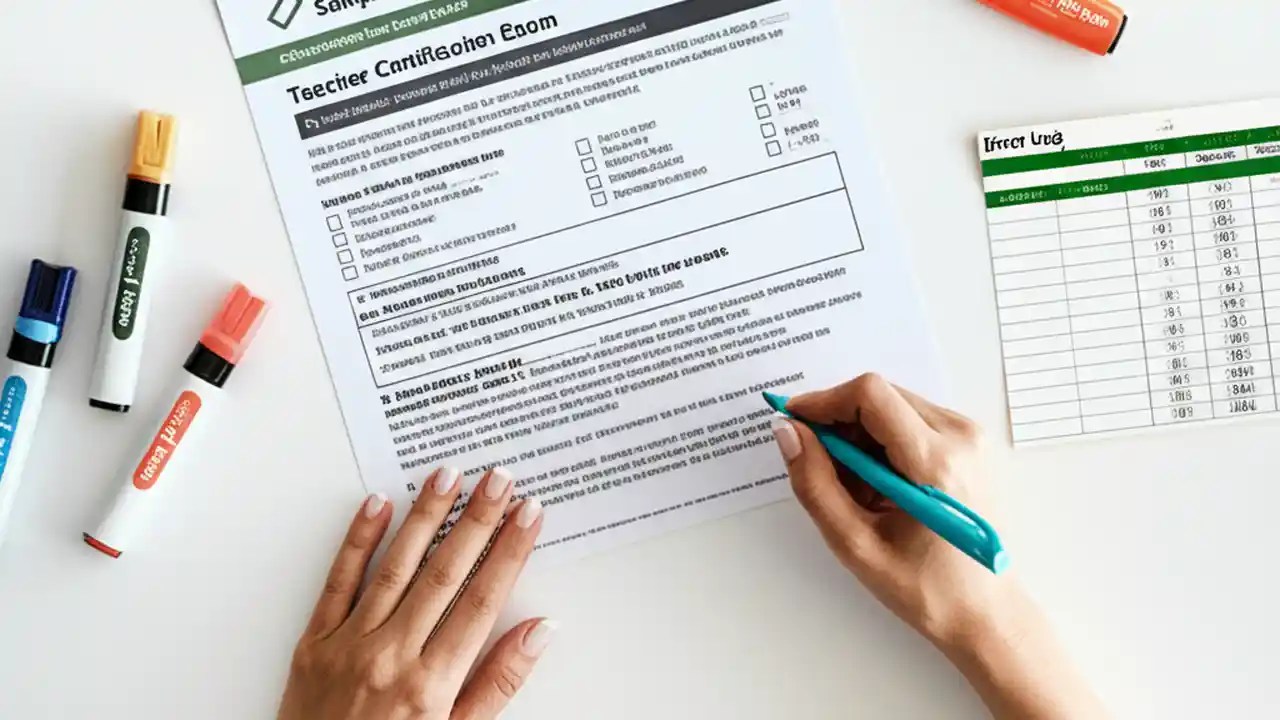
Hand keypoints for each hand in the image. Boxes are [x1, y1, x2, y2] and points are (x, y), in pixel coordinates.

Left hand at [279, 467, 554, 719]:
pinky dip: (358, 540)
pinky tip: (377, 505)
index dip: (510, 552)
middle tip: (499, 479)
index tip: (529, 515)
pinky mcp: (314, 643)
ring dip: (425, 515)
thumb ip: (498, 682)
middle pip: (445, 573)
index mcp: (432, 685)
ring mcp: (349, 646)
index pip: (482, 600)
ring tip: (448, 475)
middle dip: (477, 520)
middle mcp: (391, 657)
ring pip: (396, 566)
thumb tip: (538, 631)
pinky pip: (338, 581)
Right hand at [773, 374, 1108, 718]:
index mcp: (936, 463)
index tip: (794, 422)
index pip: (871, 394)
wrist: (986, 611)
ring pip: (894, 404)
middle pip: (881, 395)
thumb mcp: (855, 544)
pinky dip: (883, 441)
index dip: (823, 401)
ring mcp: (971, 437)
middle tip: (820, 465)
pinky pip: (912, 419)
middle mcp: (961, 437)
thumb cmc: (926, 587)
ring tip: (856, 487)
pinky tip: (880, 483)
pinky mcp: (970, 443)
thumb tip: (788, 432)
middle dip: (839, 421)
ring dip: (861, 434)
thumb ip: (815, 483)